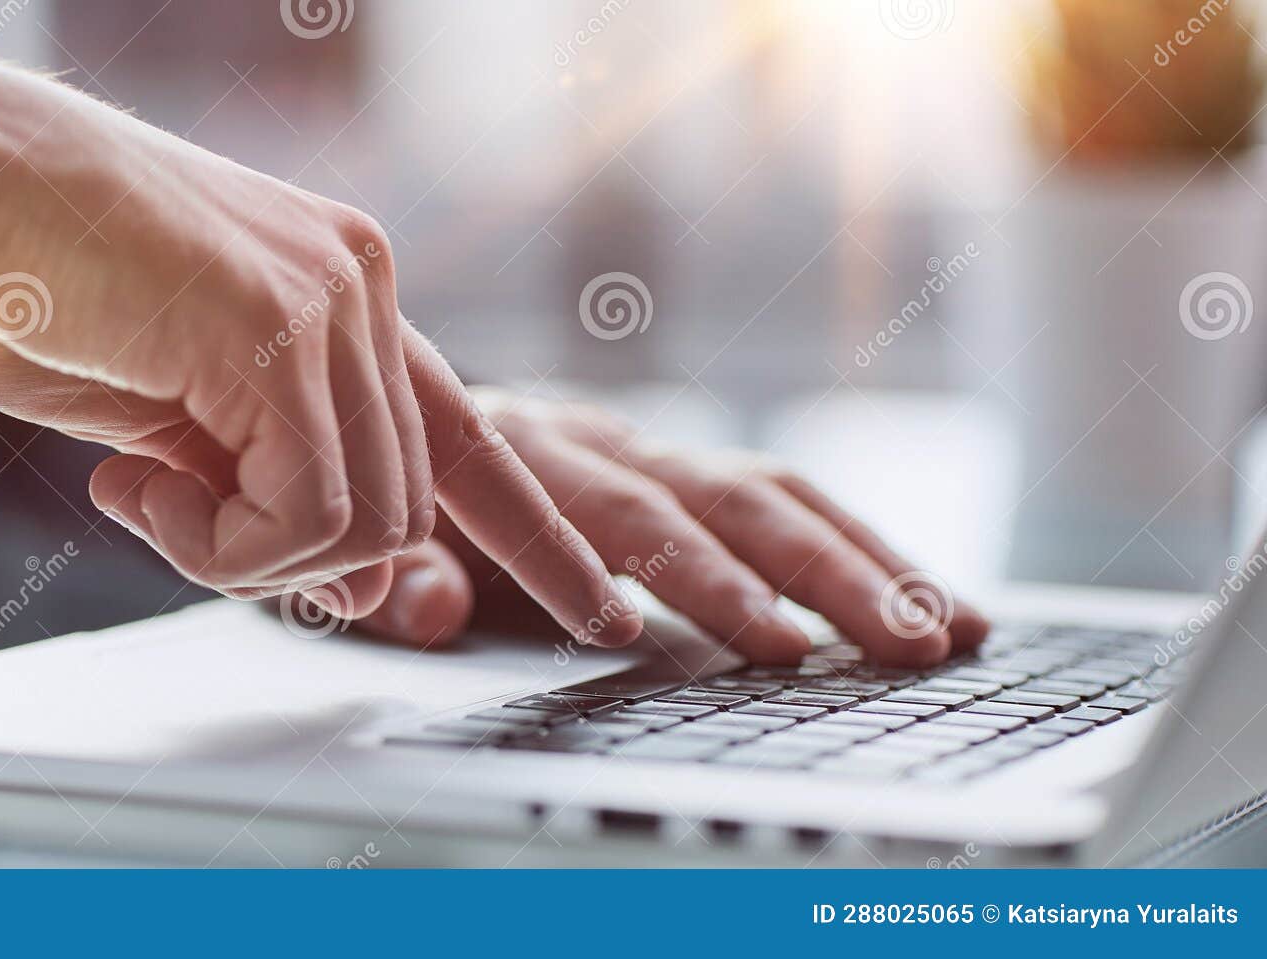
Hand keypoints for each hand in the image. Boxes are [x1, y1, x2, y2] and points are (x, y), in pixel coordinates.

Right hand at [0, 31, 639, 646]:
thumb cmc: (41, 291)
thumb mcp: (184, 423)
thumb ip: (277, 489)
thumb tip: (365, 591)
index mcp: (347, 296)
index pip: (475, 434)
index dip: (540, 536)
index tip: (601, 607)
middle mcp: (361, 285)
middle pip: (411, 505)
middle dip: (299, 561)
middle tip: (178, 527)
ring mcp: (331, 298)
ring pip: (367, 521)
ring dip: (245, 554)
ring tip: (144, 492)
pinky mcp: (278, 326)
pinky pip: (304, 509)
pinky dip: (219, 542)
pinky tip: (133, 480)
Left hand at [350, 390, 988, 666]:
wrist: (387, 397)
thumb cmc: (382, 487)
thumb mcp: (363, 536)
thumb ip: (394, 576)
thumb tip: (429, 608)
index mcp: (519, 450)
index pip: (621, 516)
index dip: (696, 579)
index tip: (768, 644)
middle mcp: (600, 437)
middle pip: (726, 498)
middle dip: (821, 575)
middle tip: (901, 643)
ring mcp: (647, 447)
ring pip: (774, 492)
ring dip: (867, 561)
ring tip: (949, 628)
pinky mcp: (677, 466)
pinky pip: (781, 499)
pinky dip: (856, 549)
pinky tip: (923, 598)